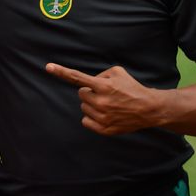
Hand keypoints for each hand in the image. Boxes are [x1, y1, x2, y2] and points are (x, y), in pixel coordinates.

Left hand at [45, 63, 163, 134]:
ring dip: (92, 104)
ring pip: (84, 107)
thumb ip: (99, 74)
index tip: (48, 67)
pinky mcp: (103, 129)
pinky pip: (86, 121)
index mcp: (103, 86)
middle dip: (90, 92)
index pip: (77, 77)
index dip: (61, 72)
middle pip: (81, 94)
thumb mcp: (117, 72)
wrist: (148, 108)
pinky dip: (92, 117)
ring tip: (109, 104)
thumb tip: (88, 82)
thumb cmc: (131, 87)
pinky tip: (105, 114)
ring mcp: (101, 117)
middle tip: (105, 94)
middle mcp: (100, 101)